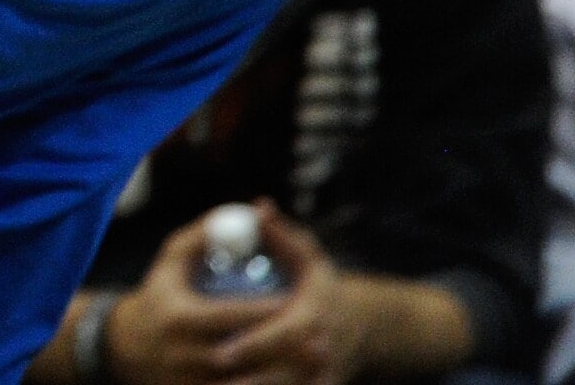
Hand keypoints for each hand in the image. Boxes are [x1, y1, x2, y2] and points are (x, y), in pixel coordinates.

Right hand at [101, 208, 334, 384]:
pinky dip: (267, 384)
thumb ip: (206, 236)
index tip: (292, 298)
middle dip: (282, 345)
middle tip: (316, 332)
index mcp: (179, 318)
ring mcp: (192, 381)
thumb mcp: (172, 261)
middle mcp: (184, 354)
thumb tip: (249, 213)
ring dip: (283, 373)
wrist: (129, 348)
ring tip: (314, 357)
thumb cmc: (160, 296)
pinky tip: (293, 377)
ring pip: (246, 381)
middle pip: (243, 353)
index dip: (263, 308)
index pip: (228, 315)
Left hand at [188, 207, 358, 384]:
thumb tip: (258, 208)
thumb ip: (282, 235)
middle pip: (284, 376)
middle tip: (211, 380)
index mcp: (314, 317)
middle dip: (248, 382)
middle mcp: (322, 352)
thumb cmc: (322, 287)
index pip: (284, 335)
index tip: (220, 351)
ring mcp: (323, 377)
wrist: (363, 326)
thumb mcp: (308, 257)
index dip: (253, 345)